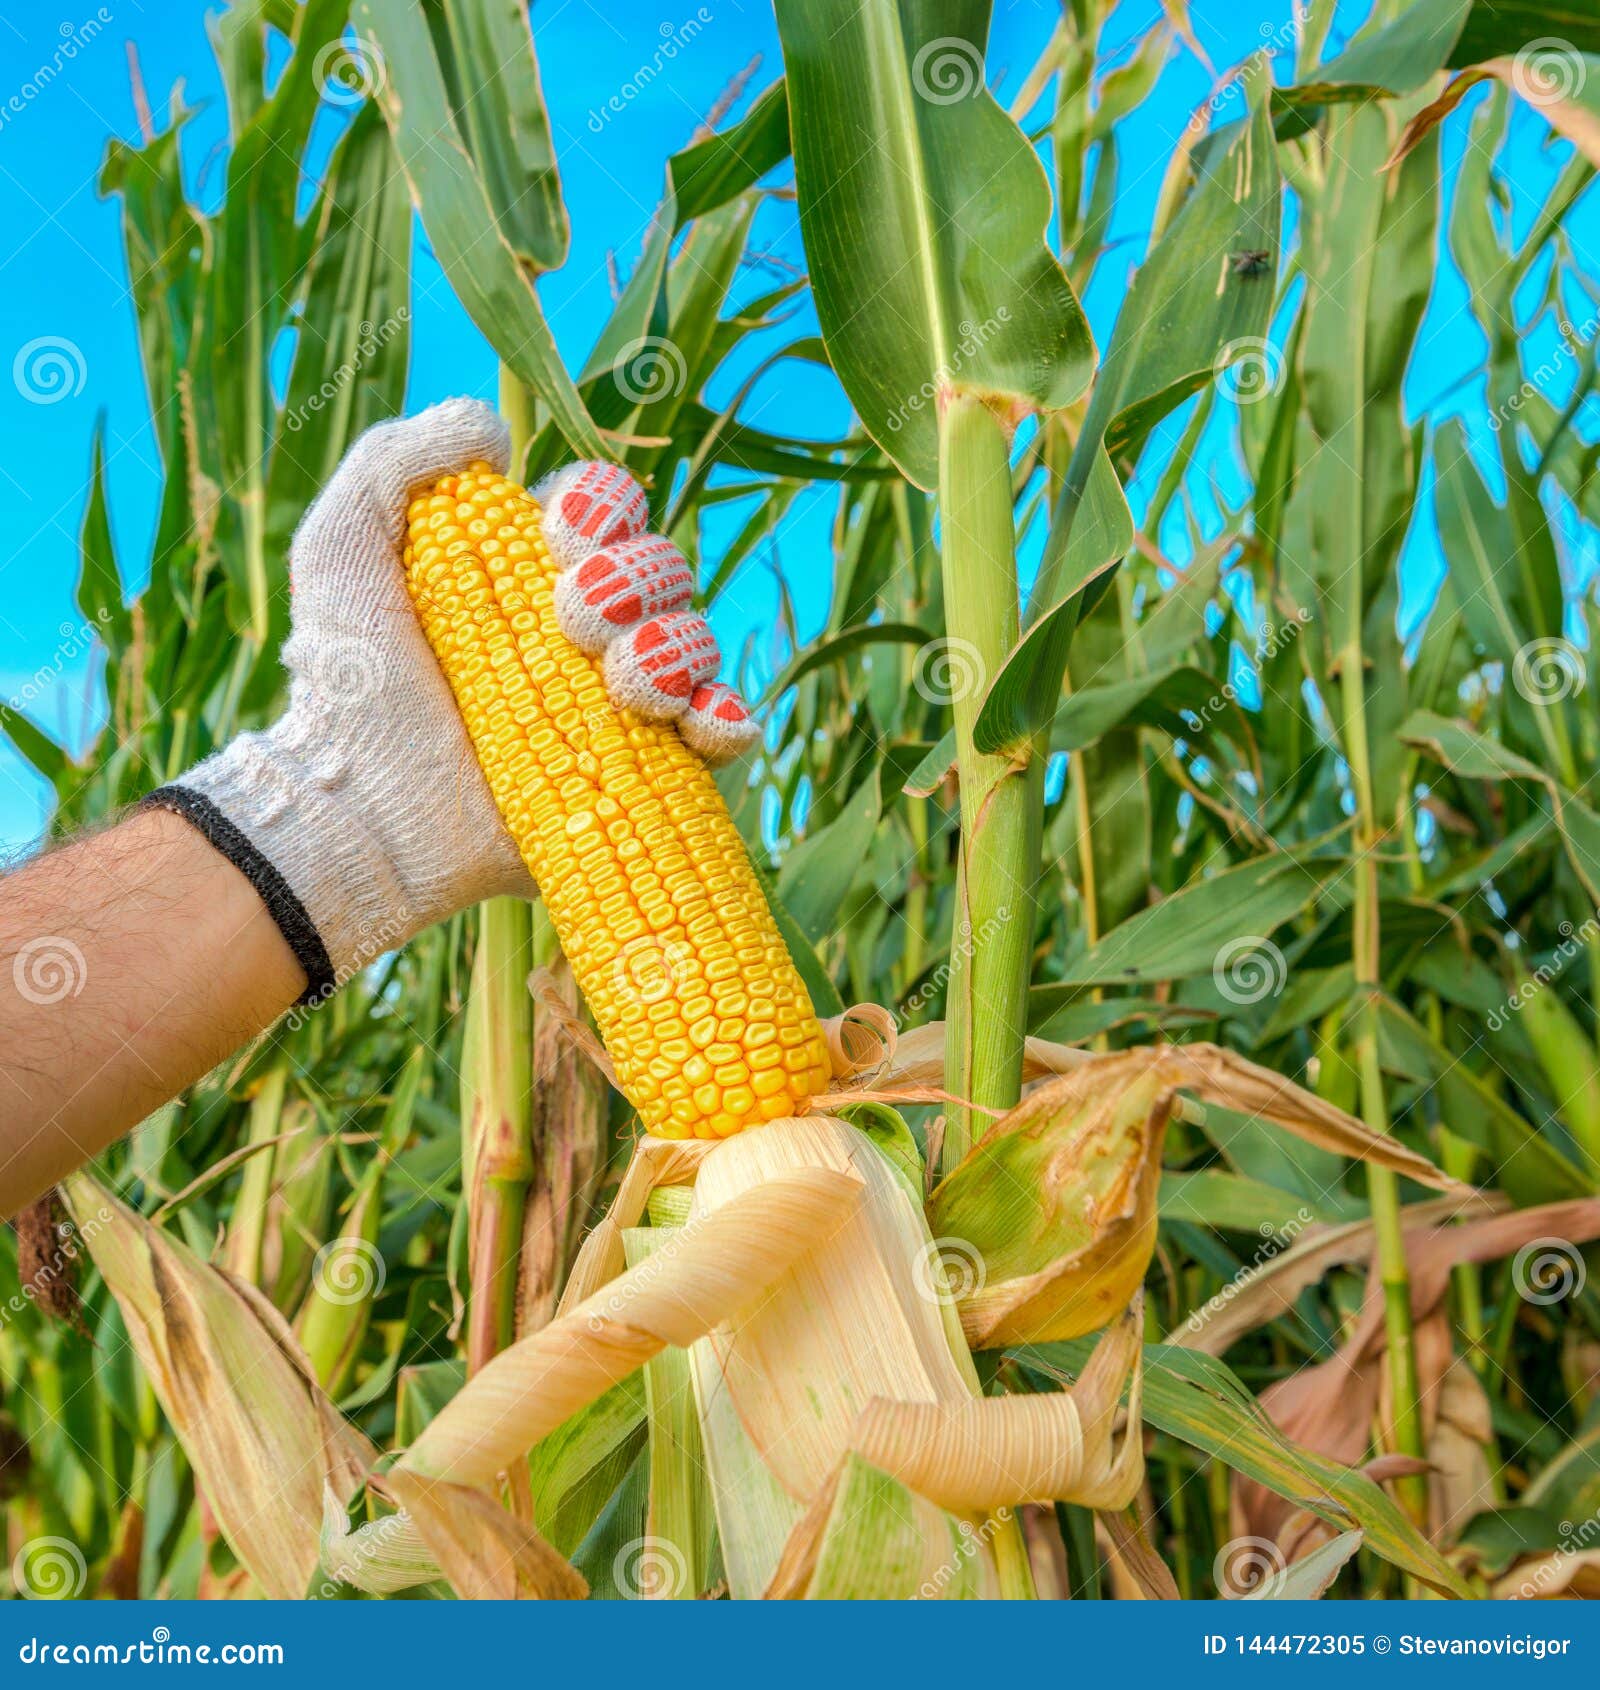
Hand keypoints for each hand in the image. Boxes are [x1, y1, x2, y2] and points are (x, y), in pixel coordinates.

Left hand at [151, 400, 757, 1000]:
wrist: (369, 807)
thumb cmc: (346, 685)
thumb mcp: (340, 548)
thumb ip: (397, 461)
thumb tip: (494, 430)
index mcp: (525, 573)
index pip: (604, 508)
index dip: (601, 507)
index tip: (559, 537)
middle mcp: (582, 634)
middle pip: (660, 567)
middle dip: (632, 579)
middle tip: (574, 621)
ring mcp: (619, 707)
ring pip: (695, 641)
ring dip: (672, 645)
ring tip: (621, 682)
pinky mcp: (645, 777)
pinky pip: (722, 732)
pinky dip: (728, 717)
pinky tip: (703, 720)